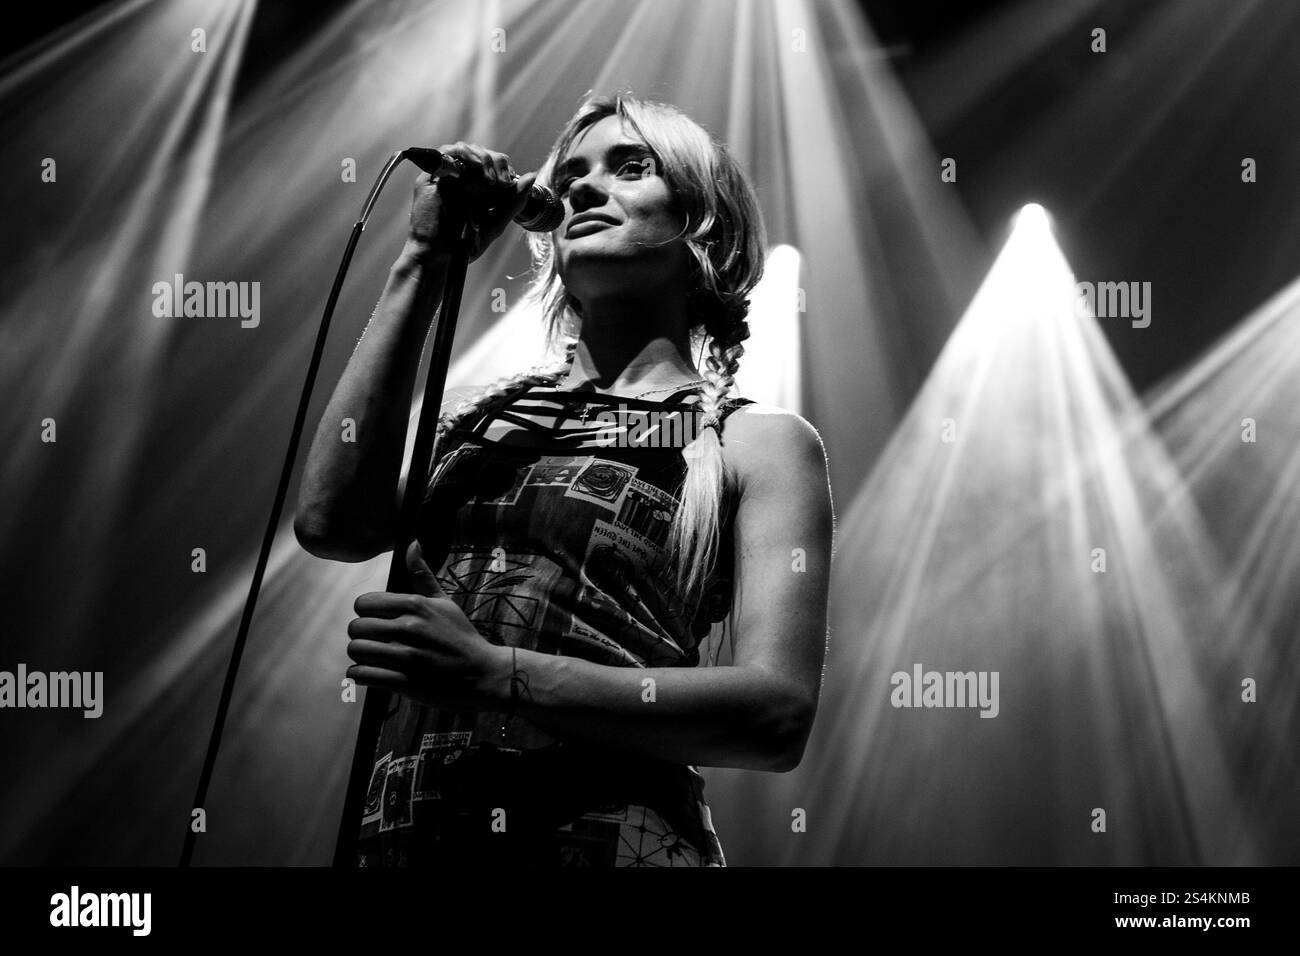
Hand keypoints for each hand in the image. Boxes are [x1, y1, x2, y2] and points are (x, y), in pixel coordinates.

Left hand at [345, 539, 507, 709]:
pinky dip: (361, 676)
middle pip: (356, 627)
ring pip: (356, 651)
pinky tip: (374, 674)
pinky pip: (362, 675)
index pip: (363, 603)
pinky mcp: (404, 681)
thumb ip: (422, 574)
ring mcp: (406, 656)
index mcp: (415, 605)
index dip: (366, 614)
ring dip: (361, 656)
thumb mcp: (444, 602)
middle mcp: (409, 628)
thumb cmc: (461, 637)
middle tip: (376, 642)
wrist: (482, 673)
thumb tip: (412, 543)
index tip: (378, 622)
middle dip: (362, 636)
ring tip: (375, 658)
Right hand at [407, 141, 539, 263]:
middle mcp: (461, 180)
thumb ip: (513, 201)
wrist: (440, 257)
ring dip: (483, 159)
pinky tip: (476, 168)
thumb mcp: (496, 223)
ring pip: (466, 149)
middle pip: (481, 153)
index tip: (509, 183)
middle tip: (502, 183)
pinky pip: (447, 152)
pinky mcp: (431, 177)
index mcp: (476, 189)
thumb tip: (531, 177)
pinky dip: (465, 154)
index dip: (503, 167)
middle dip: (496, 162)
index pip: (492, 164)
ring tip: (490, 180)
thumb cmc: (465, 246)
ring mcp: (446, 177)